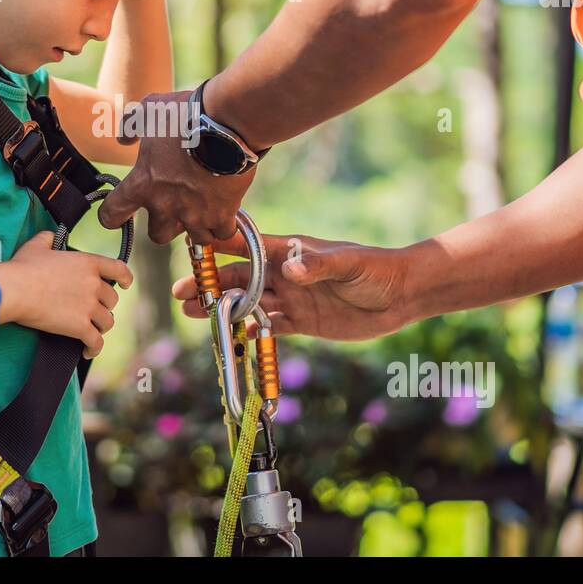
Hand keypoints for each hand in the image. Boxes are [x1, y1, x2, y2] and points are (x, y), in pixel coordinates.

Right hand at [0, 231, 132, 357]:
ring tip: (91, 330)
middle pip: (112, 300)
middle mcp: (94, 284)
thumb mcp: (37, 245)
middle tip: (92, 310)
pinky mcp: (80, 326)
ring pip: (107, 321)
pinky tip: (87, 350)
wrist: (14, 290)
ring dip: (100, 326)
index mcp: (88, 263)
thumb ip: (48, 238)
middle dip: (104, 306)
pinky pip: (96, 341)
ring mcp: (89, 306)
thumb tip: (50, 235)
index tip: (125, 285)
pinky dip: (93, 347)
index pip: (119, 269)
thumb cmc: (23, 268)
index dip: (125, 278)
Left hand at [97, 89, 255, 243]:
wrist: (226, 123)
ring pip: (194, 238)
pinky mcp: (223, 214)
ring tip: (203, 210)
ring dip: (196, 227)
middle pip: (157, 235)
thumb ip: (131, 125)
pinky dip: (224, 225)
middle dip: (164, 224)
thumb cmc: (185, 114)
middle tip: (174, 206)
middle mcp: (165, 206)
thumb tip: (124, 138)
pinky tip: (226, 211)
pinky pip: (222, 233)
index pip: (111, 215)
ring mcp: (195, 214)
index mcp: (142, 184)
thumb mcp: (149, 108)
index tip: (119, 211)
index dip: (112, 215)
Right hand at [172, 232, 412, 341]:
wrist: (401, 295)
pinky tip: (228, 338)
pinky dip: (248, 333)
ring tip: (192, 314)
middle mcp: (285, 274)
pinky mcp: (302, 322)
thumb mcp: (349, 264)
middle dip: (210, 284)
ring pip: (247, 304)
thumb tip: (290, 269)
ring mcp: (292, 298)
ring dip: (221, 308)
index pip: (247, 245)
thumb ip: (318, 265)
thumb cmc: (376, 269)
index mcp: (291, 252)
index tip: (191, 246)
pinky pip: (267, 328)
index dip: (219, 245)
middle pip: (239, 278)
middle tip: (181, 293)